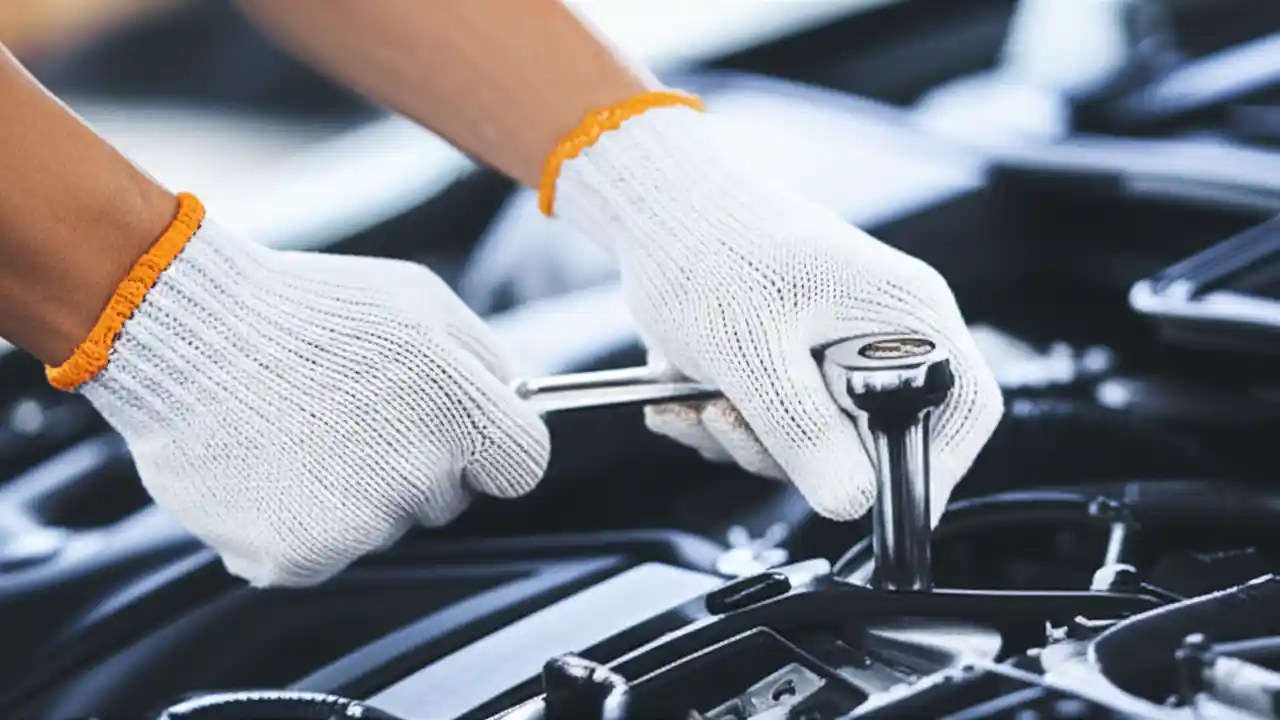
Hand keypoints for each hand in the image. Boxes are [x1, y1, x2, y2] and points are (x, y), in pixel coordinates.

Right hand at [57, 201, 548, 585]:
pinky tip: (271, 465)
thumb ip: (484, 359)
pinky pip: (323, 553)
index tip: (461, 434)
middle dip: (416, 463)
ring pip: (382, 526)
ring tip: (299, 429)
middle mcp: (419, 477)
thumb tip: (518, 401)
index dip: (491, 448)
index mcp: (461, 413)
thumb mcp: (419, 300)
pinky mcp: (298, 558)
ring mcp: (359, 525)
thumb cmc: (307, 308)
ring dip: (353, 491)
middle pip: (447, 499)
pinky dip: (299, 522)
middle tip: (353, 413)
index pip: (521, 466)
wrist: (185, 332)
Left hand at [554, 103, 1001, 521]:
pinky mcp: (790, 359)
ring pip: (810, 440)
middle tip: (730, 421)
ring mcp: (834, 347)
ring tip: (695, 400)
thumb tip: (850, 502)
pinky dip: (723, 422)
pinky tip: (682, 394)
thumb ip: (802, 432)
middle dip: (791, 454)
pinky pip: (771, 421)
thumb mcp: (753, 352)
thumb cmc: (710, 250)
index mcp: (905, 315)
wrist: (654, 206)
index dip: (929, 470)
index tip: (871, 500)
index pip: (964, 410)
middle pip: (872, 441)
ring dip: (743, 440)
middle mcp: (881, 332)